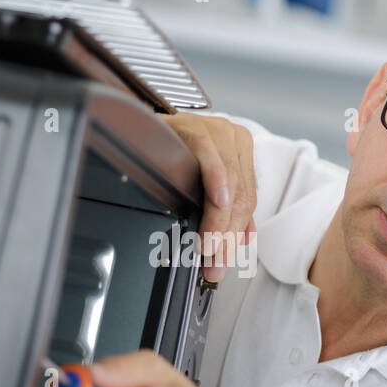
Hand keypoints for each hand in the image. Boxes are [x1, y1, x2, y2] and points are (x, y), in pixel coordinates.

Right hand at [158, 111, 256, 282]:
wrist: (140, 125)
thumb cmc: (172, 150)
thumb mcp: (205, 178)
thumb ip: (228, 206)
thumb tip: (244, 238)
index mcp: (240, 150)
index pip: (247, 201)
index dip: (235, 236)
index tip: (221, 261)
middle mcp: (232, 139)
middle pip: (240, 196)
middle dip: (226, 235)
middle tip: (213, 261)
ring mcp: (216, 131)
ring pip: (230, 184)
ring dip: (218, 221)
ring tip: (208, 246)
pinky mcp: (196, 128)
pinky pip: (211, 158)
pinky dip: (216, 184)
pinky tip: (216, 205)